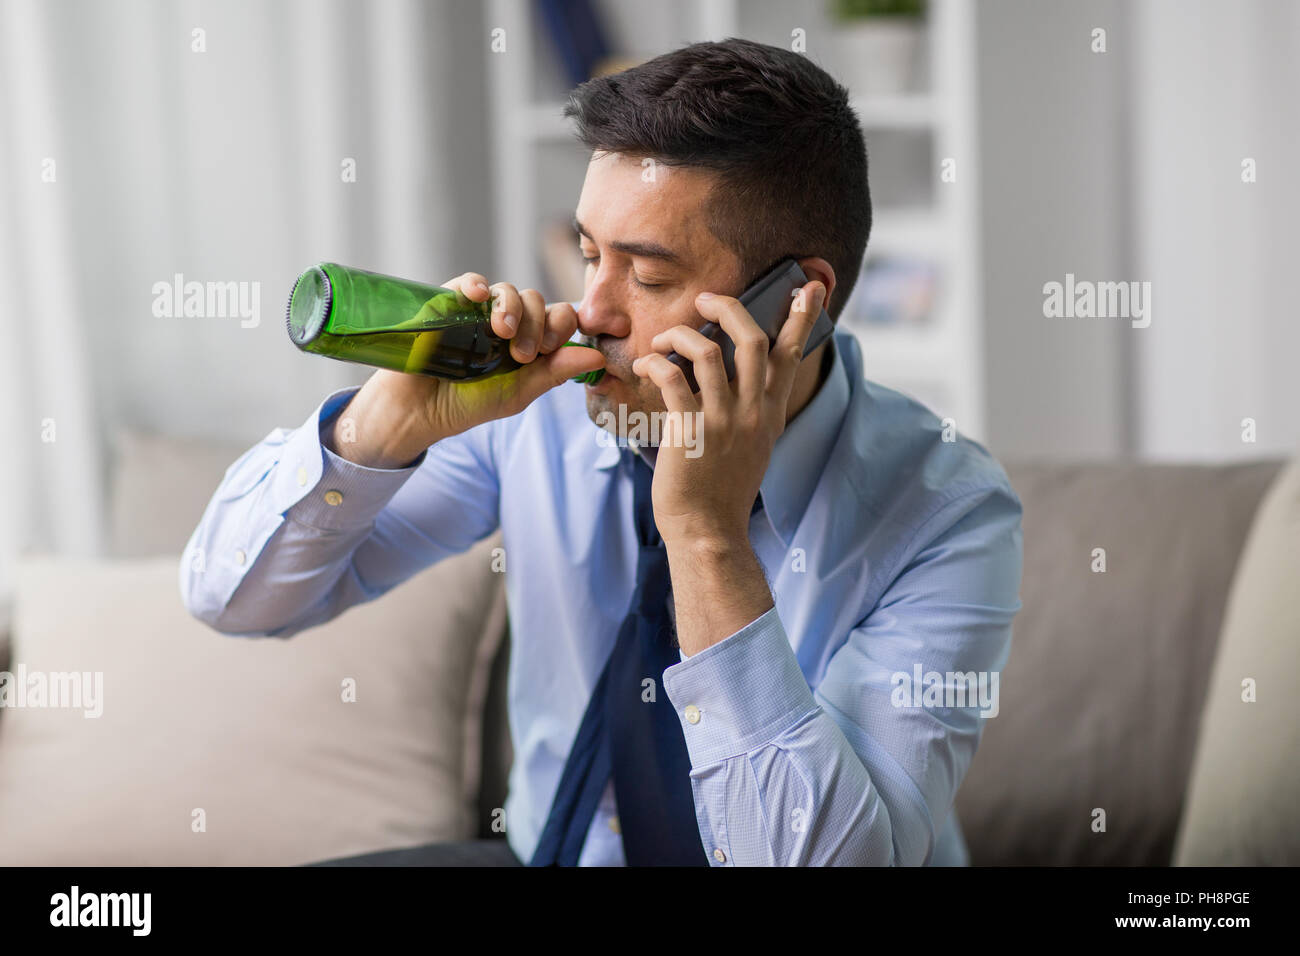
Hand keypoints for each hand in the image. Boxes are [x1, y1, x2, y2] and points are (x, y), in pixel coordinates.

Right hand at [328, 272, 603, 467]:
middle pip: (536, 301)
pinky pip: (467, 282)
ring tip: (502, 334)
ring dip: (512, 308)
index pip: (559, 317)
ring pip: (507, 291)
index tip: (548, 349)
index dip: (561, 327)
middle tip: (524, 353)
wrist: (419, 411)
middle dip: (537, 323)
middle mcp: (507, 322)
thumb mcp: (518, 392)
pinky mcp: (448, 303)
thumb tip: (598, 356)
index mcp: (529, 341)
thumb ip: (555, 372)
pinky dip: (475, 284)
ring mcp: (478, 311)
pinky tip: (477, 296)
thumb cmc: (469, 403)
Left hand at [630, 280, 826, 548]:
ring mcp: (723, 421)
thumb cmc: (723, 489)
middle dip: (727, 307)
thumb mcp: (754, 446)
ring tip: (664, 341)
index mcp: (770, 412)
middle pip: (752, 338)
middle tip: (704, 301)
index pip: (792, 354)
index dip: (801, 317)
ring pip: (709, 351)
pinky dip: (655, 363)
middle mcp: (752, 411)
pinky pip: (672, 379)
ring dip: (680, 335)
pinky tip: (645, 367)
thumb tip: (747, 378)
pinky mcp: (690, 431)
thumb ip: (754, 409)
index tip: (809, 286)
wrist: (708, 531)